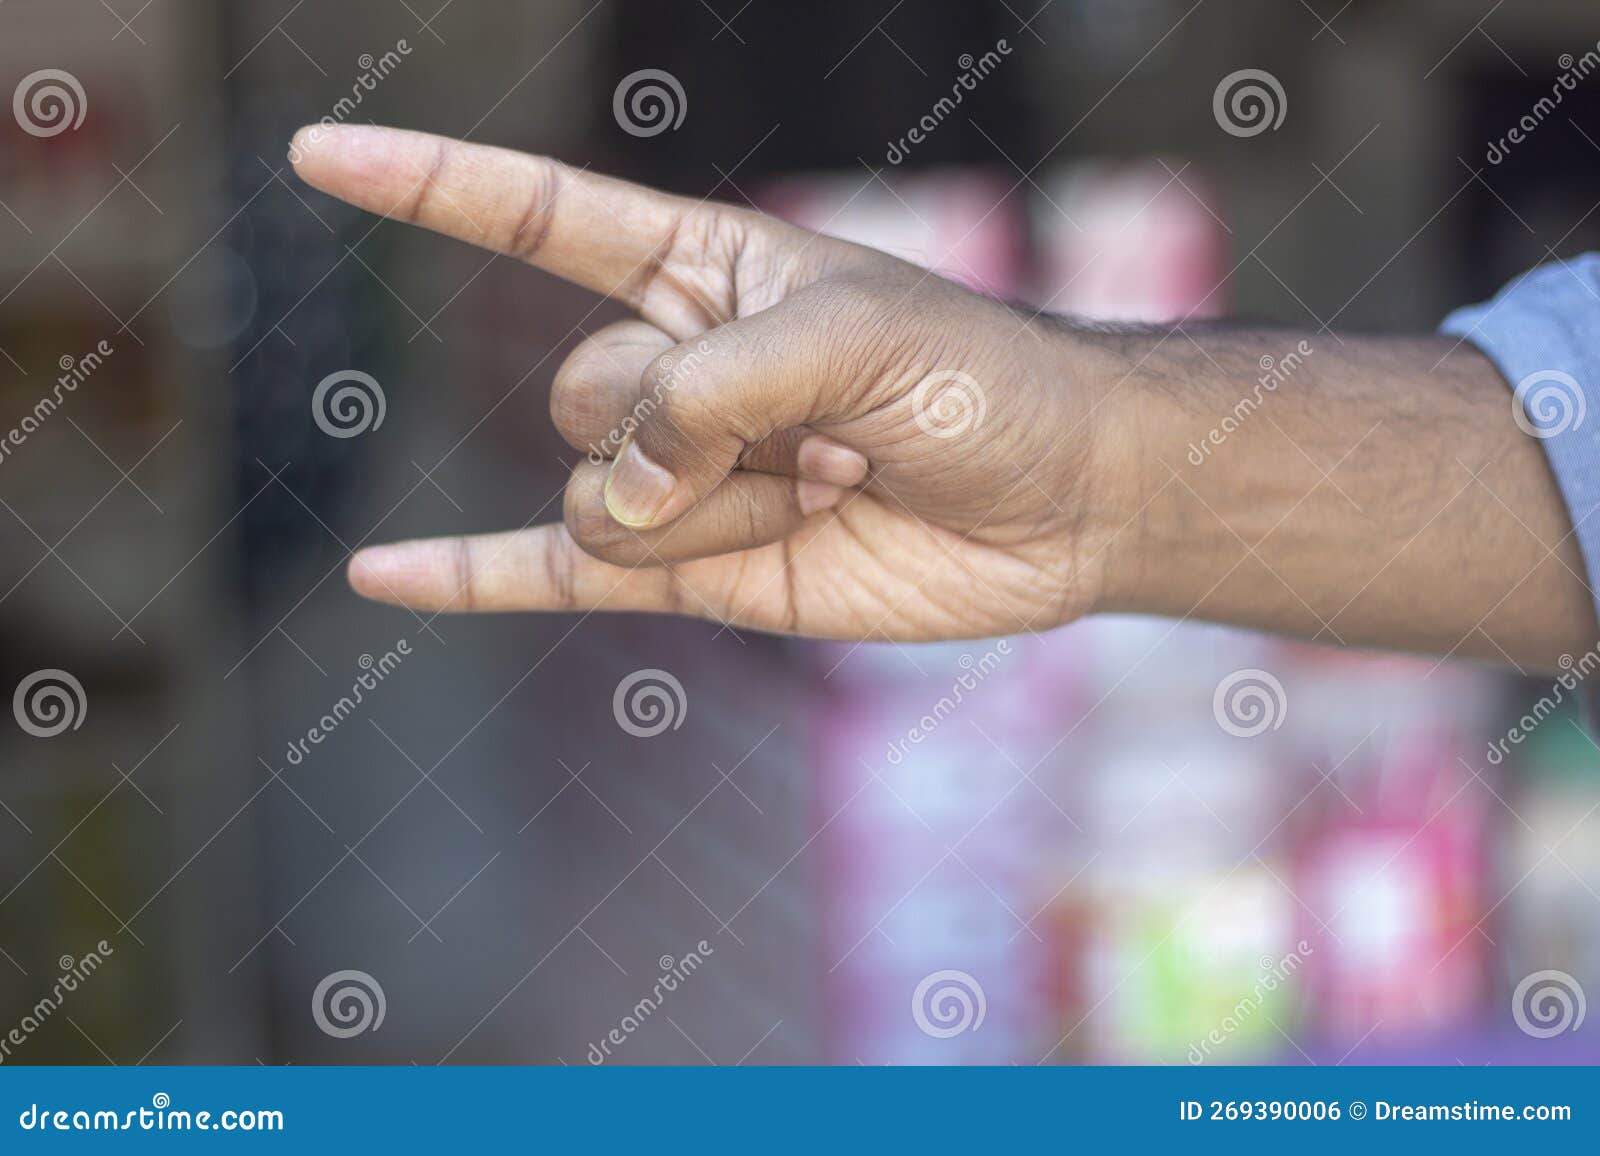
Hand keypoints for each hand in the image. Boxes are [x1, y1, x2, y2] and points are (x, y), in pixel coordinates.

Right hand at [292, 125, 1132, 641]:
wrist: (1054, 502)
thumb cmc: (974, 382)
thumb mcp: (855, 337)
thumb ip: (715, 391)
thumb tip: (626, 488)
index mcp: (705, 272)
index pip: (540, 217)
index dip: (433, 185)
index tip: (323, 154)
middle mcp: (677, 368)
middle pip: (579, 392)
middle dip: (682, 429)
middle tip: (811, 438)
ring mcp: (683, 473)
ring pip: (600, 498)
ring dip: (709, 515)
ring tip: (816, 498)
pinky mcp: (697, 571)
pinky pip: (559, 574)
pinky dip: (471, 577)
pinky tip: (384, 578)